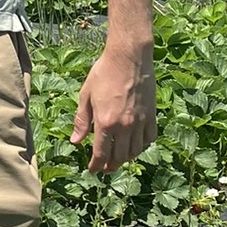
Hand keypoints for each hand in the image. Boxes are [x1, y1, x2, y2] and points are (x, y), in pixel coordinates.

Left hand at [71, 44, 155, 174]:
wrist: (129, 57)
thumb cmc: (103, 72)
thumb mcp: (86, 95)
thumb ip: (81, 121)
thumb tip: (75, 141)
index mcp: (105, 122)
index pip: (100, 154)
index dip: (95, 165)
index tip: (92, 169)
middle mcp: (124, 126)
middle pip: (119, 157)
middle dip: (110, 165)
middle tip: (104, 166)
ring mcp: (140, 122)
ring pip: (135, 151)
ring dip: (125, 158)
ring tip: (118, 157)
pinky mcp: (151, 115)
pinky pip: (149, 139)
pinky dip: (142, 146)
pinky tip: (135, 144)